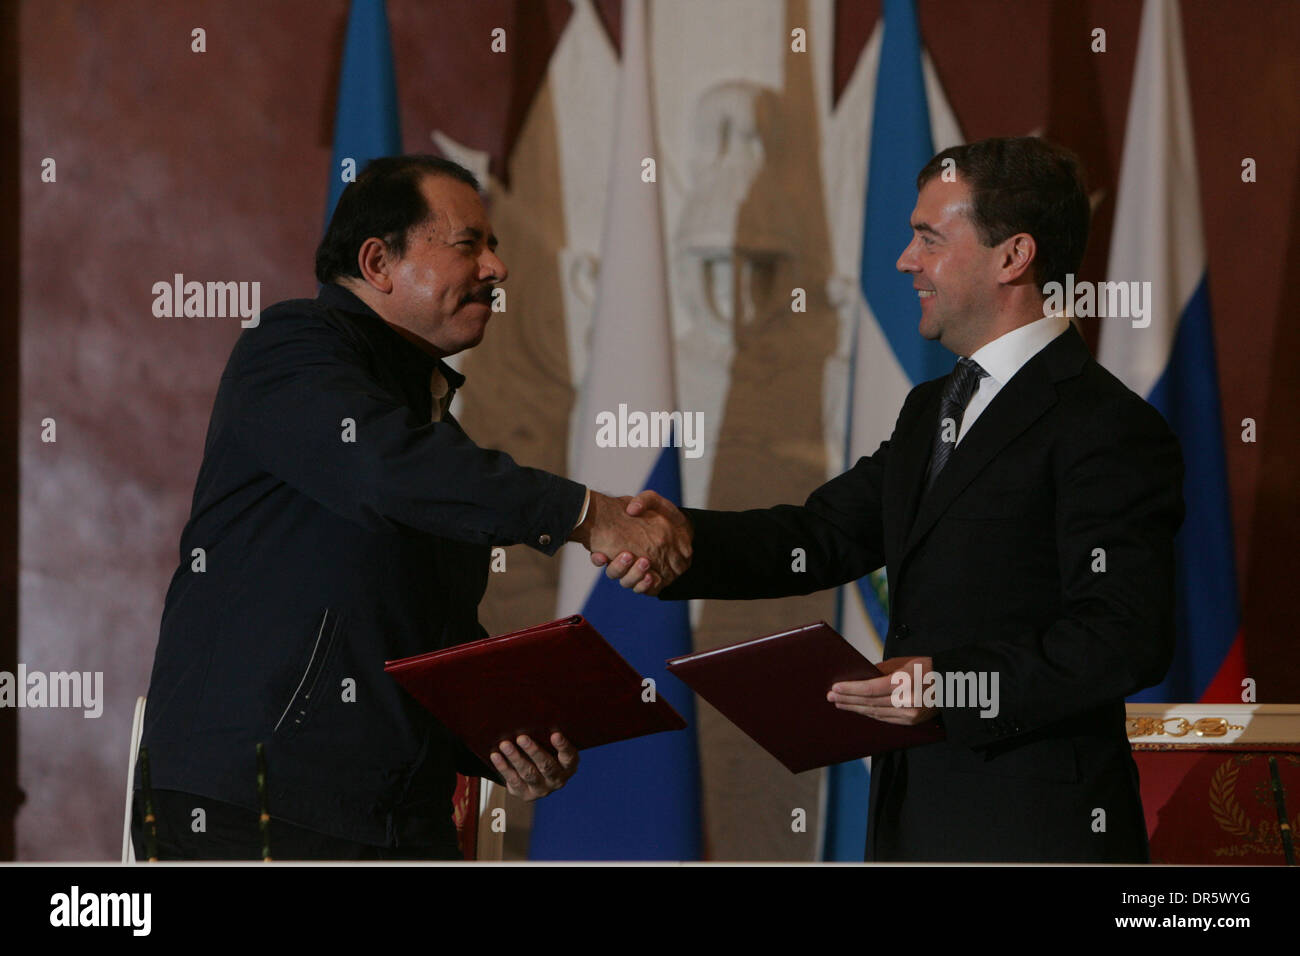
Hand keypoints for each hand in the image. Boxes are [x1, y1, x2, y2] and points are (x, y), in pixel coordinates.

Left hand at [489, 732, 578, 800]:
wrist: (537, 776)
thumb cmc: (545, 750)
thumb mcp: (552, 745)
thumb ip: (548, 735)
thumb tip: (536, 714)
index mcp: (568, 766)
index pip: (568, 756)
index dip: (562, 746)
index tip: (555, 734)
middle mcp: (557, 780)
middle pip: (546, 766)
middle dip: (533, 751)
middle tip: (521, 737)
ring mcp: (541, 789)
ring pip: (528, 774)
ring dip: (516, 758)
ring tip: (505, 745)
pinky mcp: (524, 794)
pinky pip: (513, 781)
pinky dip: (504, 767)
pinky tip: (496, 756)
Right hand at [571, 490, 691, 594]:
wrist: (681, 527)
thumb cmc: (663, 515)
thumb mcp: (652, 501)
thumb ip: (643, 500)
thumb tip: (632, 509)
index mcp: (618, 543)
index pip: (600, 555)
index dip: (597, 558)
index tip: (600, 555)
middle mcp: (625, 560)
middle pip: (613, 573)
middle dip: (618, 567)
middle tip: (628, 555)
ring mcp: (638, 572)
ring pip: (628, 582)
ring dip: (634, 575)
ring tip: (644, 563)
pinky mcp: (653, 581)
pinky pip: (645, 590)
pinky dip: (646, 586)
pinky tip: (651, 576)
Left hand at [828, 656, 937, 724]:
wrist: (952, 684)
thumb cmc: (927, 668)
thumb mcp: (903, 662)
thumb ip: (880, 670)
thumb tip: (859, 677)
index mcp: (905, 682)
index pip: (870, 688)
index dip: (851, 689)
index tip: (835, 688)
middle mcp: (907, 701)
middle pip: (870, 702)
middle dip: (848, 699)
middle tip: (831, 696)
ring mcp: (910, 714)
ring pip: (875, 713)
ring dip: (856, 708)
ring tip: (840, 703)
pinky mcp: (911, 722)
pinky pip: (885, 719)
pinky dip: (870, 714)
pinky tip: (859, 709)